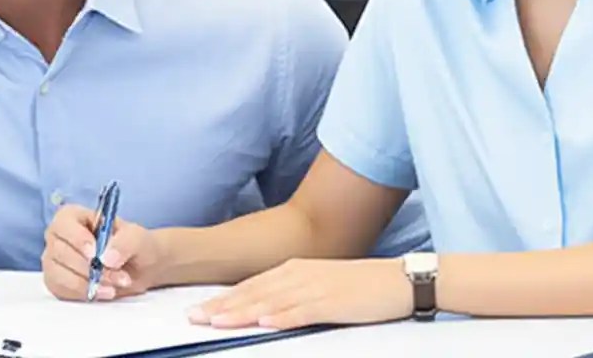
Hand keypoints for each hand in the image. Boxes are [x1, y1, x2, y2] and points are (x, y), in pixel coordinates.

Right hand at [41, 204, 163, 300]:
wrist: (139, 267)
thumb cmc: (133, 244)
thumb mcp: (136, 237)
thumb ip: (124, 243)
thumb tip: (106, 259)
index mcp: (73, 217)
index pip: (63, 224)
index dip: (76, 239)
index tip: (95, 254)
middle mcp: (59, 237)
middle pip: (60, 253)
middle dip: (90, 268)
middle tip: (118, 275)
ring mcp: (55, 261)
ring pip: (59, 275)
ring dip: (88, 284)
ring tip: (115, 285)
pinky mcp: (58, 283)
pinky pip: (62, 291)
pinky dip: (84, 294)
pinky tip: (105, 292)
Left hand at [188, 258, 411, 329]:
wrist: (399, 279)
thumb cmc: (360, 286)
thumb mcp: (320, 284)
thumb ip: (292, 294)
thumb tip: (264, 310)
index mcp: (294, 269)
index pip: (250, 286)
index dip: (222, 299)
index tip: (198, 310)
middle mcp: (300, 275)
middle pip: (253, 293)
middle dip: (221, 306)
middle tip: (193, 317)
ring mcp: (316, 287)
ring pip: (271, 302)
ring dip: (242, 312)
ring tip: (217, 322)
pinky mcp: (333, 302)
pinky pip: (303, 311)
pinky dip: (283, 317)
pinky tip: (265, 323)